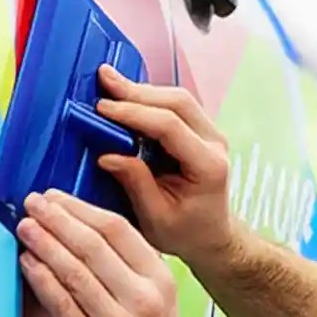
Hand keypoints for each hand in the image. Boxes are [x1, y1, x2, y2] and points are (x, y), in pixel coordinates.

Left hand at [17, 189, 201, 316]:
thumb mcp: (158, 301)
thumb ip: (130, 269)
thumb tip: (86, 233)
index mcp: (159, 280)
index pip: (117, 229)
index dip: (81, 208)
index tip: (56, 197)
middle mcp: (141, 298)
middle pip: (92, 244)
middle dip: (57, 218)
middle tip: (33, 203)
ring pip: (73, 270)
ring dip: (44, 243)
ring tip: (24, 226)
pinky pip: (60, 305)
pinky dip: (40, 279)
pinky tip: (27, 263)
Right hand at [95, 65, 235, 266]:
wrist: (211, 237)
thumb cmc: (185, 233)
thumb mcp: (156, 218)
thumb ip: (135, 184)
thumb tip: (108, 155)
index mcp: (207, 165)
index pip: (169, 126)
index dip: (134, 113)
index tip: (102, 108)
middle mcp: (214, 143)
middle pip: (177, 102)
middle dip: (136, 90)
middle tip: (103, 79)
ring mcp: (210, 134)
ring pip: (177, 98)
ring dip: (142, 90)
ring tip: (109, 82)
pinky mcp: (200, 132)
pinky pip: (175, 106)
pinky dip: (149, 99)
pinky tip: (125, 96)